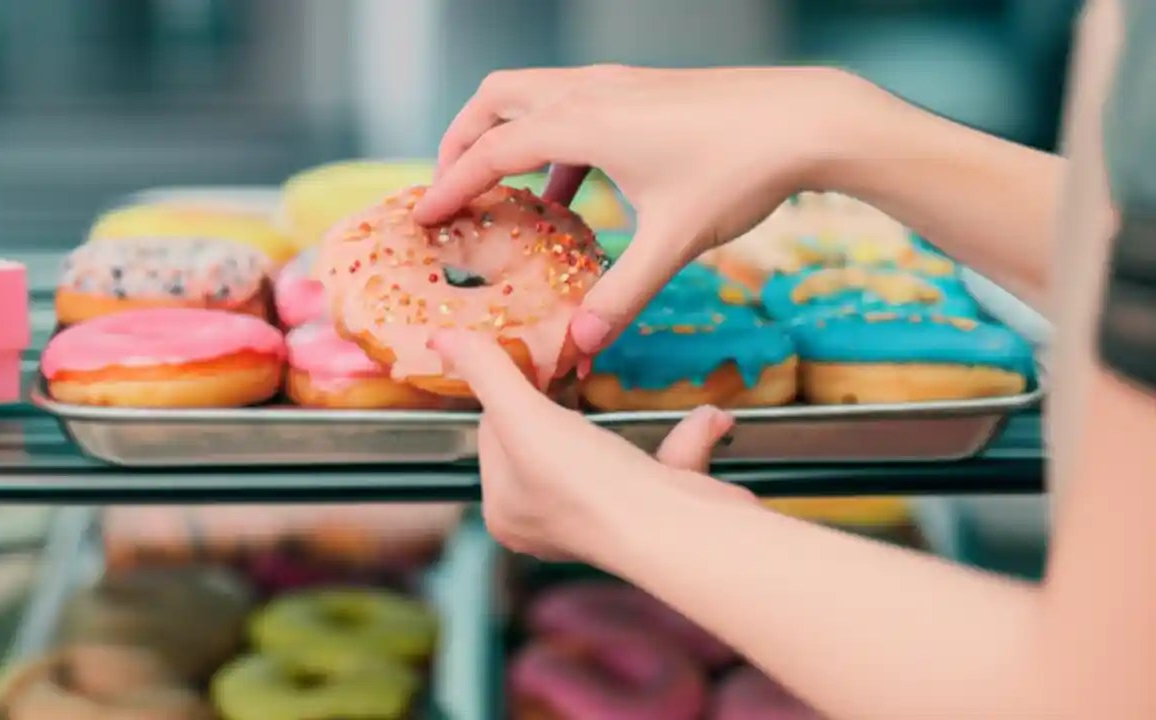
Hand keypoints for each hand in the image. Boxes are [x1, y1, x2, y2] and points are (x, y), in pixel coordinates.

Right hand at [414, 64, 875, 352]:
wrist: (808, 118)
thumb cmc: (741, 169)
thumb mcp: (673, 242)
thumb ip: (620, 295)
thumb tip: (580, 347)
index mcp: (585, 122)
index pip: (491, 151)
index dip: (451, 185)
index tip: (423, 217)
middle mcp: (591, 92)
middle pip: (496, 100)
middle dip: (462, 140)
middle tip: (450, 190)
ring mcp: (618, 84)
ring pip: (534, 94)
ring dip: (507, 136)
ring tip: (505, 194)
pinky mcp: (641, 90)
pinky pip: (574, 106)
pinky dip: (553, 142)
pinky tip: (572, 192)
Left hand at [432, 330, 753, 561]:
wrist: (676, 532)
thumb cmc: (585, 480)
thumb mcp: (522, 415)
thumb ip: (486, 371)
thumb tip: (441, 337)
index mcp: (504, 512)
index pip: (493, 433)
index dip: (510, 393)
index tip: (529, 361)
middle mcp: (548, 522)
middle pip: (544, 437)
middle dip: (566, 402)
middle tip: (570, 365)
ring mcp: (605, 518)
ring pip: (607, 450)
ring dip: (626, 417)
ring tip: (622, 390)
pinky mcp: (657, 511)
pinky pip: (664, 461)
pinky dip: (684, 437)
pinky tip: (706, 417)